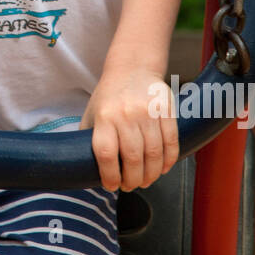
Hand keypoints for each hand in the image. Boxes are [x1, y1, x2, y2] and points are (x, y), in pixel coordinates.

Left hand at [78, 67, 178, 191]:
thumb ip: (89, 138)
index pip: (107, 154)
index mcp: (105, 117)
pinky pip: (171, 142)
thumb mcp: (92, 113)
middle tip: (131, 186)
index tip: (112, 186)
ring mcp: (148, 112)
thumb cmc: (109, 97)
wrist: (133, 68)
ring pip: (154, 154)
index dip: (110, 176)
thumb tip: (84, 167)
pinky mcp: (167, 110)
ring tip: (146, 181)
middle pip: (133, 158)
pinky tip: (163, 169)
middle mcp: (126, 114)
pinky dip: (169, 160)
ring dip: (151, 174)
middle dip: (133, 180)